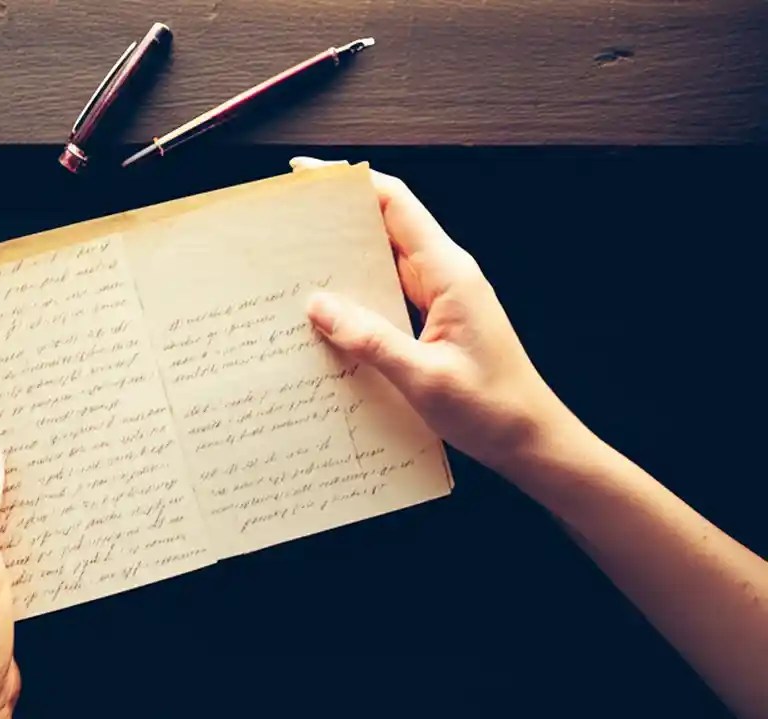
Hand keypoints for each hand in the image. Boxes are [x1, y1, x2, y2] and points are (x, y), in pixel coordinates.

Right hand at [292, 157, 571, 471]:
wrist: (533, 442)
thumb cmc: (493, 409)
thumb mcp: (423, 377)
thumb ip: (369, 339)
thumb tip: (318, 305)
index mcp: (449, 273)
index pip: (394, 205)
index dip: (350, 182)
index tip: (307, 174)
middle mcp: (446, 275)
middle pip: (385, 227)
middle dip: (336, 220)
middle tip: (287, 225)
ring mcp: (442, 298)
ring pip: (384, 262)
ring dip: (344, 261)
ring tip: (296, 267)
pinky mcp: (436, 321)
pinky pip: (390, 295)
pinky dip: (358, 296)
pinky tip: (328, 314)